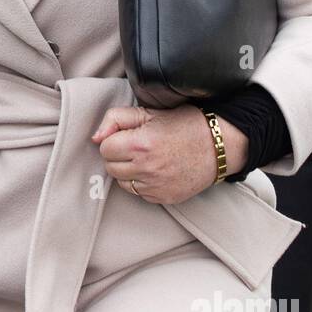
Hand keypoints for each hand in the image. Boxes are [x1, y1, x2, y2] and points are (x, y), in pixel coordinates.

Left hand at [92, 104, 248, 204]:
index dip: (113, 139)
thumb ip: (114, 119)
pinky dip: (141, 183)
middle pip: (110, 167)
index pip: (104, 148)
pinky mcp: (164, 199)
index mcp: (140, 144)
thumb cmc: (181, 124)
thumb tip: (95, 138)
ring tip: (144, 158)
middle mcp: (147, 169)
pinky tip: (154, 170)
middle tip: (134, 146)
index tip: (126, 135)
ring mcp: (156, 187)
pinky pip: (138, 194)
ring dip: (127, 171)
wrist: (216, 146)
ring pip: (121, 182)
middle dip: (117, 155)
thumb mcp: (146, 112)